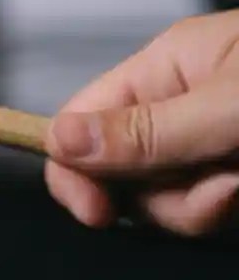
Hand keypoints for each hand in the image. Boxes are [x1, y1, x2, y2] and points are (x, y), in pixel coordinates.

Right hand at [44, 10, 238, 234]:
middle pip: (124, 171)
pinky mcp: (236, 169)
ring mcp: (212, 140)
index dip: (74, 168)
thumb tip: (57, 141)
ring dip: (204, 206)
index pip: (84, 118)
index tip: (94, 213)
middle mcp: (182, 103)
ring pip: (167, 198)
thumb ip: (148, 131)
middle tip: (223, 190)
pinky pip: (206, 208)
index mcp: (167, 66)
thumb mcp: (231, 107)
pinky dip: (230, 210)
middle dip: (164, 197)